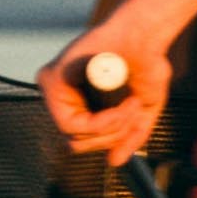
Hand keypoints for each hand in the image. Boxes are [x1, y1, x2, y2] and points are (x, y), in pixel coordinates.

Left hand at [44, 26, 172, 161]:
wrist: (145, 34)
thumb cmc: (144, 65)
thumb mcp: (141, 110)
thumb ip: (129, 136)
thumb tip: (112, 163)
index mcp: (78, 102)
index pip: (81, 140)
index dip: (110, 139)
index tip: (134, 120)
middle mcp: (61, 96)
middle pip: (76, 143)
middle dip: (111, 136)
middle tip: (134, 113)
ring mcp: (53, 88)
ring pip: (74, 136)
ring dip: (111, 128)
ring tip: (132, 105)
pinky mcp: (51, 80)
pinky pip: (72, 124)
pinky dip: (103, 122)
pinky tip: (124, 103)